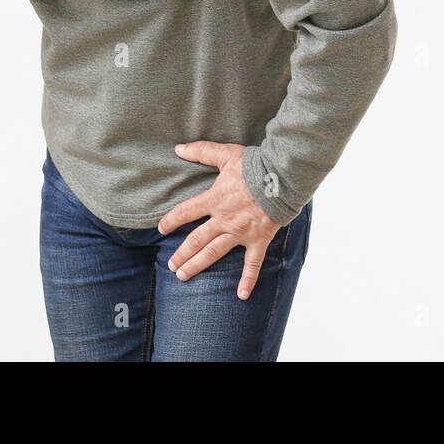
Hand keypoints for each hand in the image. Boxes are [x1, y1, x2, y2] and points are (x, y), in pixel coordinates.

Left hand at [158, 141, 280, 299]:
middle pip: (196, 240)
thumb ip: (202, 151)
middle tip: (171, 266)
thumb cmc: (255, 164)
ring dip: (197, 265)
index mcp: (214, 200)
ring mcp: (240, 232)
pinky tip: (241, 295)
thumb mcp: (226, 154)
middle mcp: (223, 220)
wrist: (282, 176)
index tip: (162, 228)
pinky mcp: (258, 240)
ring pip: (214, 253)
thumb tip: (178, 148)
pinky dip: (248, 280)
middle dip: (182, 254)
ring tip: (183, 276)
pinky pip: (252, 264)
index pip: (186, 212)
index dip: (172, 220)